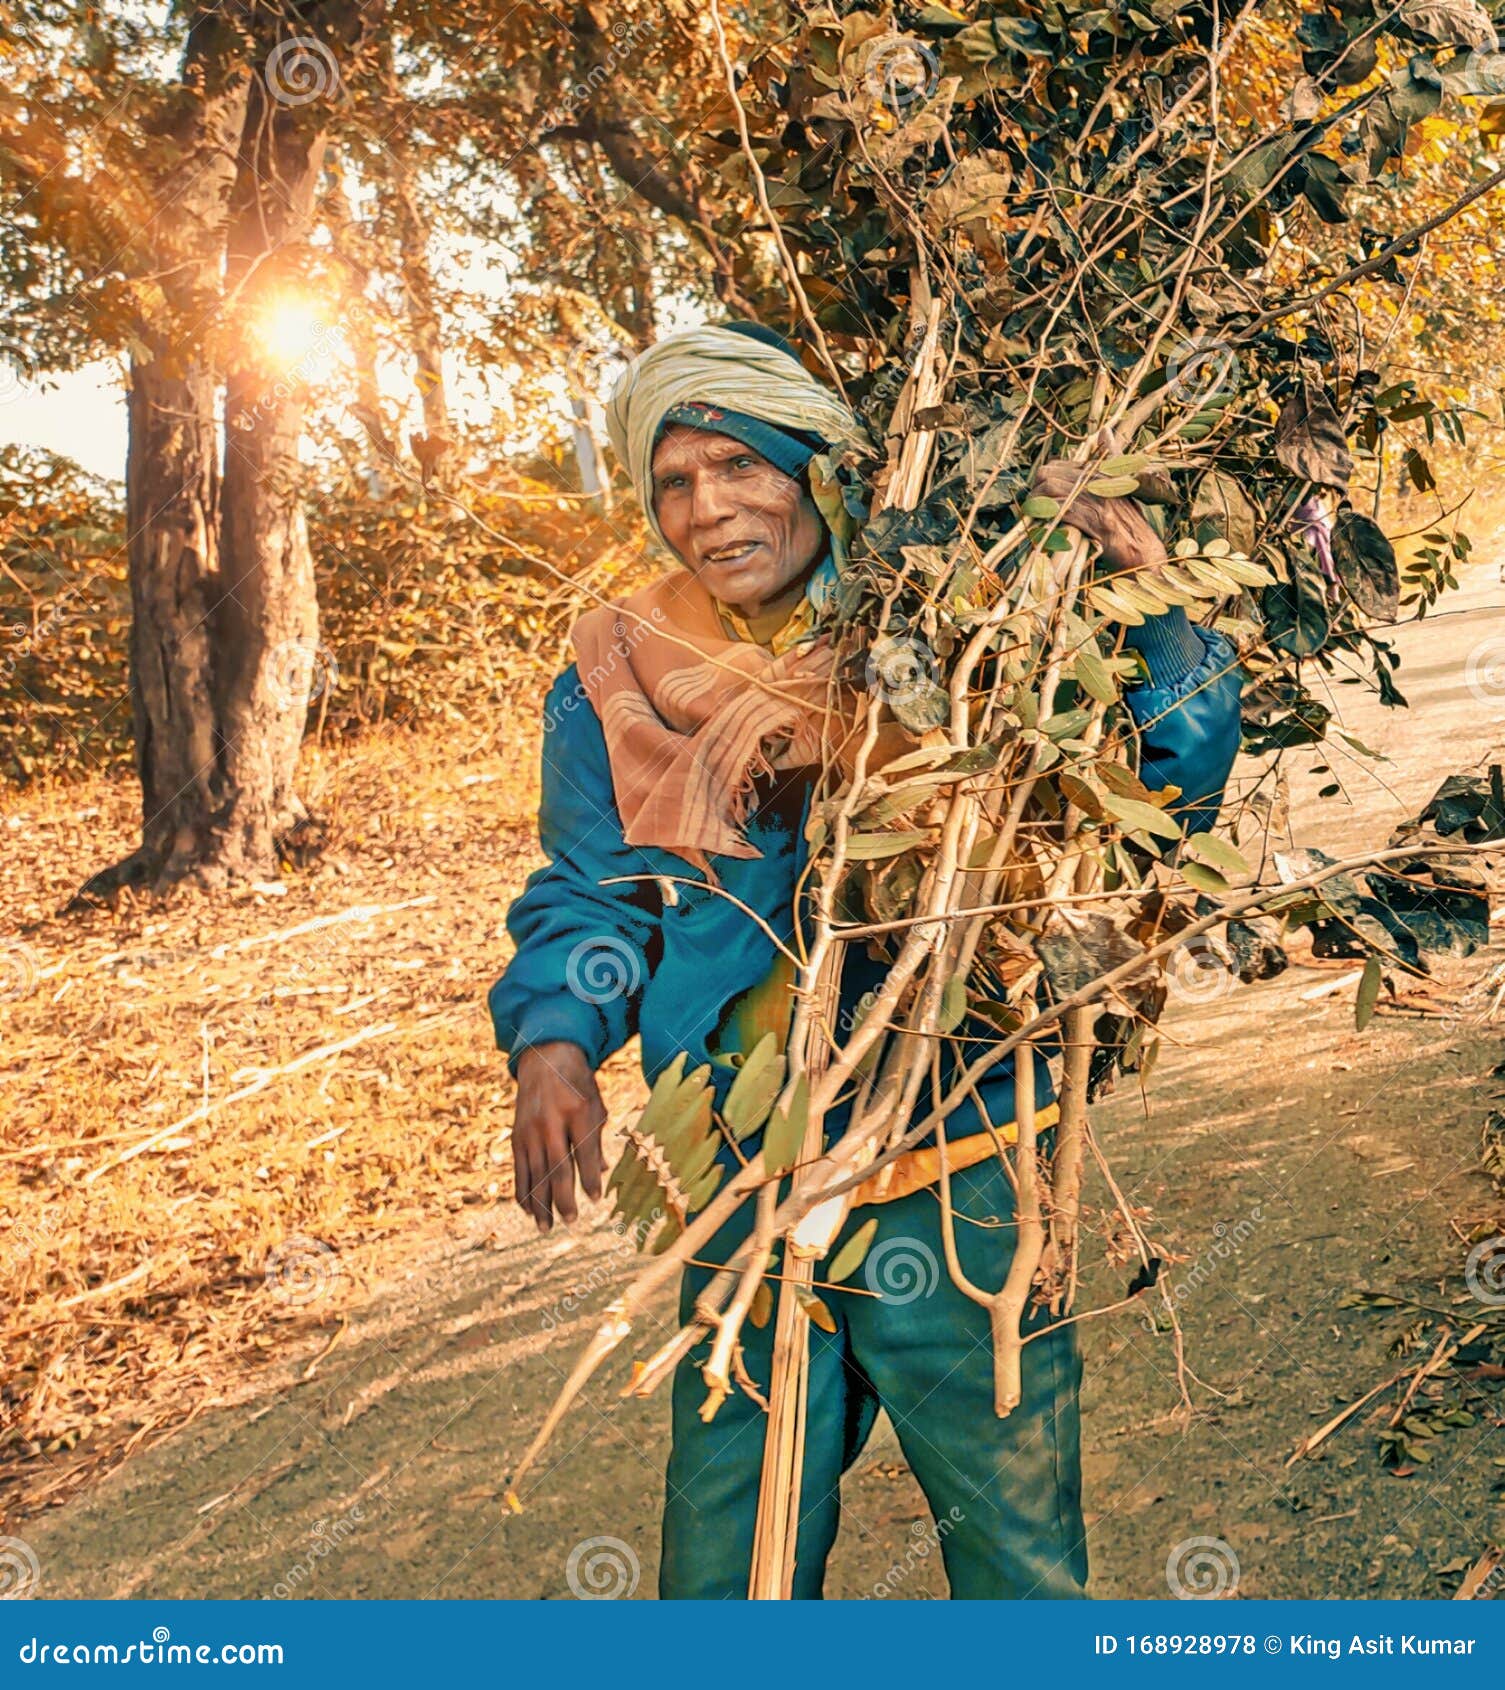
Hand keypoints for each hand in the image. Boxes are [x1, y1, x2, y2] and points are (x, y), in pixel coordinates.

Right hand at [509, 1041, 605, 1232]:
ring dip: (541, 1204)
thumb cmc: (578, 1085)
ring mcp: (529, 1130)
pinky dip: (523, 1191)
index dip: (590, 1178)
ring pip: (534, 1174)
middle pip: (556, 1167)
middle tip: (571, 1222)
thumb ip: (597, 1140)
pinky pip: (518, 1169)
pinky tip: (528, 1210)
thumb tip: (602, 1173)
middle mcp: (550, 1122)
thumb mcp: (596, 1105)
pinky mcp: (516, 1136)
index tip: (595, 1199)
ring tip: (546, 1228)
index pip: (584, 1152)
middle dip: (563, 1198)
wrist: (545, 1059)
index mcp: (577, 1111)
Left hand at [1029, 459, 1169, 578]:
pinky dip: (1047, 517)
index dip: (1041, 479)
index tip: (1037, 493)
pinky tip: (1042, 525)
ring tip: (1032, 516)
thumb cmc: (1130, 520)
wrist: (1143, 551)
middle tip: (1030, 506)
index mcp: (1100, 471)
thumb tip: (1105, 431)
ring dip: (1035, 504)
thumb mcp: (1122, 483)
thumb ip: (1112, 457)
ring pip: (1052, 491)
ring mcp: (1097, 501)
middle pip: (1049, 475)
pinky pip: (1062, 512)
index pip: (1056, 465)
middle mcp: (1097, 482)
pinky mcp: (1096, 522)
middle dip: (1033, 491)